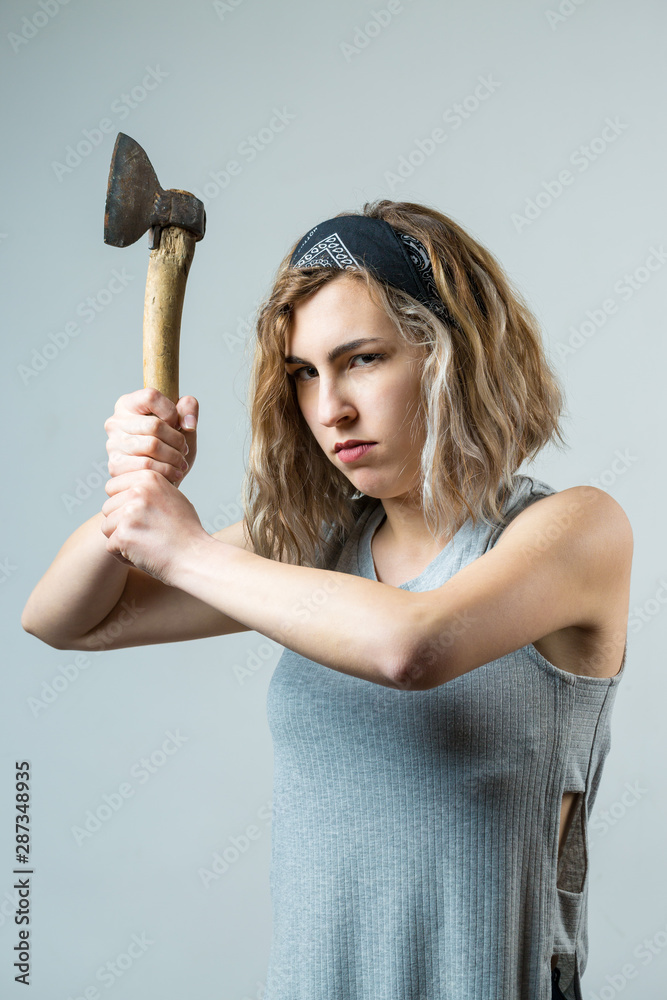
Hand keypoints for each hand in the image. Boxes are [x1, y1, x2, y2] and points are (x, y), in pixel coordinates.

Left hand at [101, 469, 206, 583]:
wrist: (194, 557)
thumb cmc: (186, 531)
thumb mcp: (172, 497)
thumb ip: (149, 488)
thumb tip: (127, 486)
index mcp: (148, 477)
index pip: (112, 486)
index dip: (123, 504)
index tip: (141, 516)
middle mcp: (137, 491)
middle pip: (107, 507)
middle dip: (120, 522)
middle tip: (146, 532)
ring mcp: (129, 513)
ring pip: (107, 527)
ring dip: (121, 539)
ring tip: (146, 543)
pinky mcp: (123, 535)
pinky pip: (110, 546)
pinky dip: (124, 555)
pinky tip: (144, 554)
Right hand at [104, 388, 198, 488]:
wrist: (160, 478)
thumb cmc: (170, 445)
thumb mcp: (183, 423)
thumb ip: (189, 408)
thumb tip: (188, 424)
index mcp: (128, 404)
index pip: (151, 396)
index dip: (171, 411)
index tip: (177, 424)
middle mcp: (116, 422)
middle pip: (154, 425)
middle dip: (177, 440)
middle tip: (184, 450)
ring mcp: (113, 443)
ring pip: (152, 445)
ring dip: (174, 457)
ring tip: (181, 462)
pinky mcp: (115, 465)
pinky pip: (146, 465)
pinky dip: (166, 470)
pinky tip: (174, 473)